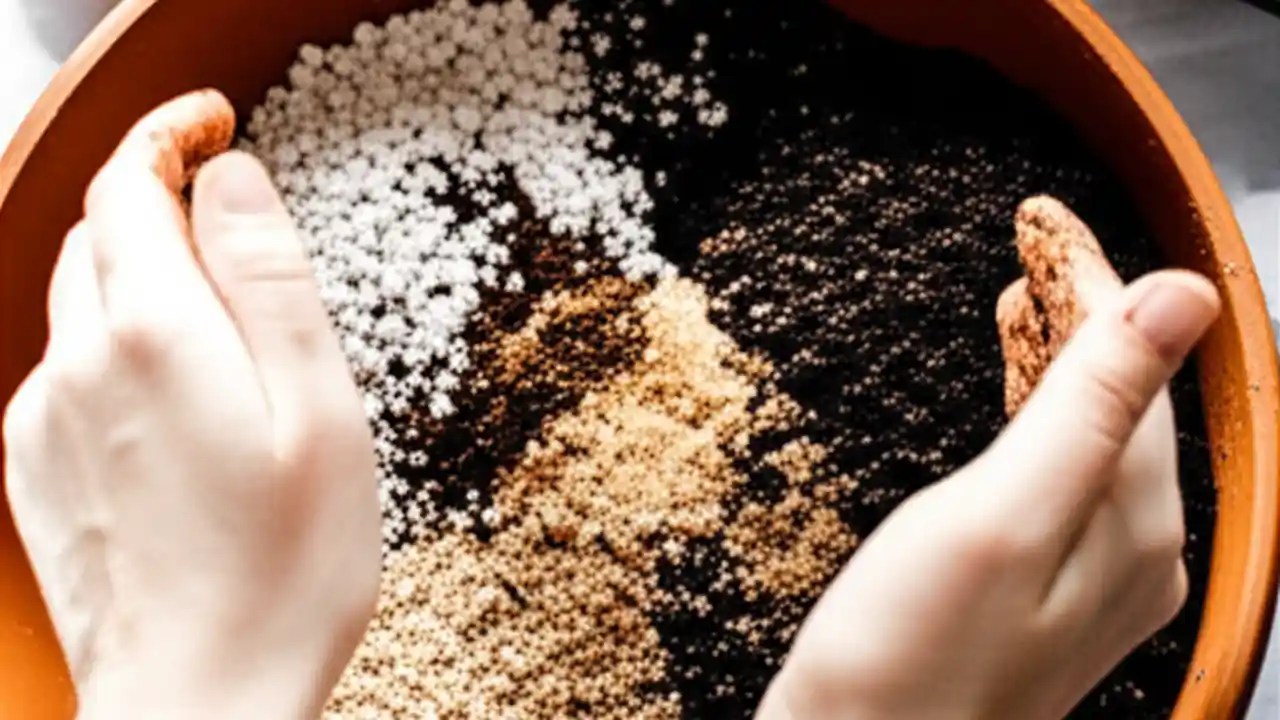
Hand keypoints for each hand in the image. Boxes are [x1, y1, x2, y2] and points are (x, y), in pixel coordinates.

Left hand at [2, 91, 380, 719]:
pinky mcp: (36, 469)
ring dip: (141, 272)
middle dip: (157, 198)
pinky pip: (69, 367)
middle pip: (100, 234)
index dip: (169, 135)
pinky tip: (179, 393)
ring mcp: (46, 420)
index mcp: (154, 335)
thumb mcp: (320, 410)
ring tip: (222, 313)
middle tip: (233, 211)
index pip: (132, 184)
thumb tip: (232, 180)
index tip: (214, 119)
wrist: (202, 706)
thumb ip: (270, 281)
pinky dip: (119, 341)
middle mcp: (79, 365)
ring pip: (81, 300)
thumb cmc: (285, 571)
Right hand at [756, 268, 1219, 718]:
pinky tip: (1010, 389)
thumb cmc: (906, 660)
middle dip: (1079, 305)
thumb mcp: (1004, 515)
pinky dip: (1035, 411)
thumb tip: (1182, 300)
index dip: (1088, 277)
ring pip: (1091, 428)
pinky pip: (1059, 469)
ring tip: (1020, 292)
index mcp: (1134, 522)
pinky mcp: (1038, 589)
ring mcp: (1088, 575)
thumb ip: (1093, 406)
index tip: (1044, 217)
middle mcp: (1132, 550)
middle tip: (1032, 235)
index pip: (1134, 360)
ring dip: (1058, 352)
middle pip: (1122, 391)